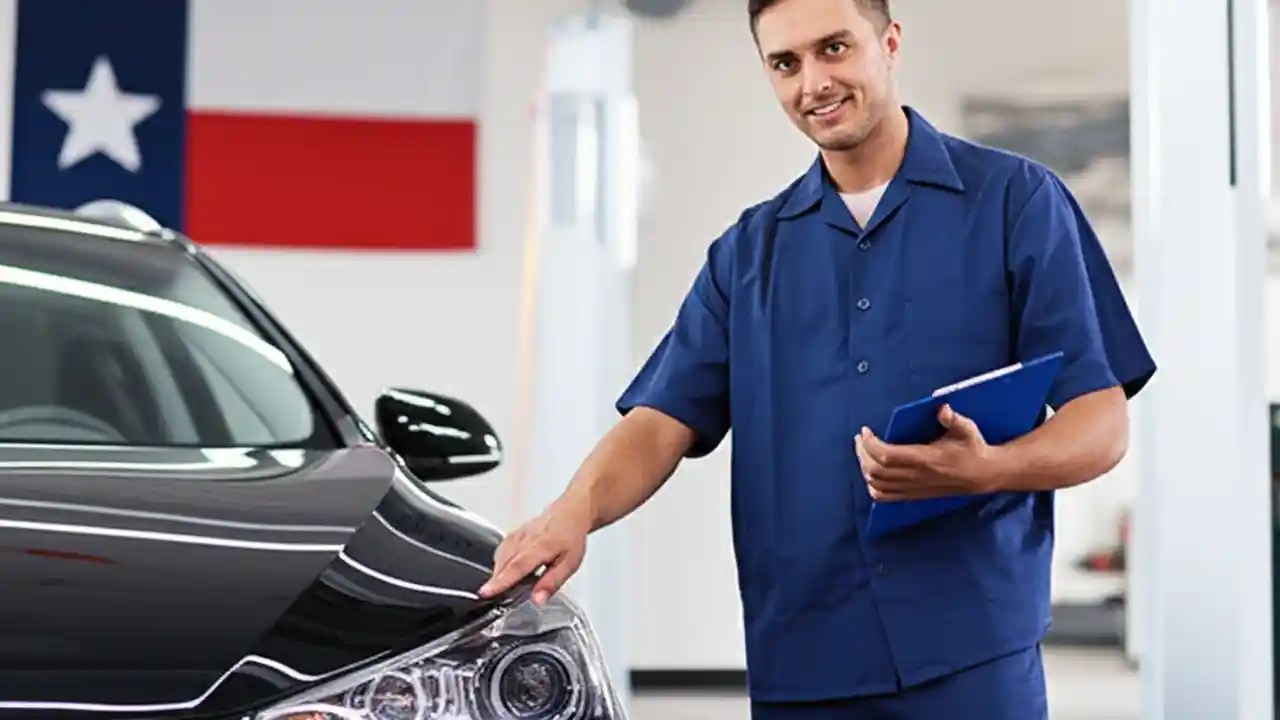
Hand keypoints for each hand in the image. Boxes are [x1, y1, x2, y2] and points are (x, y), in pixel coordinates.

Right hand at [477, 498, 593, 604]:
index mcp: (541, 547)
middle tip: (488, 595)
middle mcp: (527, 539)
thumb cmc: (571, 536)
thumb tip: (538, 599)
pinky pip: (502, 547)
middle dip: (495, 579)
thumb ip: (552, 583)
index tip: (486, 592)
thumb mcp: (570, 564)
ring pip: (501, 554)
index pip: (516, 567)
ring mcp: (519, 534)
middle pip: (505, 562)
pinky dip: (499, 560)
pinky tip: (502, 568)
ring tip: (496, 585)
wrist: (571, 512)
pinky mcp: (516, 532)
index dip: (500, 581)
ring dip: (496, 571)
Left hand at [855, 404, 1002, 501]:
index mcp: (926, 459)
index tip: (865, 430)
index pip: (887, 455)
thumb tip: (942, 409)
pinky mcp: (914, 495)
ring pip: (877, 484)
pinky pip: (885, 497)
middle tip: (861, 438)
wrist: (983, 475)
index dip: (871, 444)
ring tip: (863, 451)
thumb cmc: (973, 449)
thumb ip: (953, 419)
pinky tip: (871, 473)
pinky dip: (873, 486)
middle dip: (862, 453)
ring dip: (865, 467)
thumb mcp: (967, 430)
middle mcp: (917, 476)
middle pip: (876, 470)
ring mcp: (914, 488)